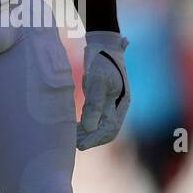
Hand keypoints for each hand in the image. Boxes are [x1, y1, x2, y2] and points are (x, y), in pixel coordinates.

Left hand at [77, 31, 129, 150]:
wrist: (102, 46)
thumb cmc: (102, 62)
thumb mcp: (98, 81)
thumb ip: (94, 104)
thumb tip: (90, 128)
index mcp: (121, 104)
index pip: (110, 129)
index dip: (96, 139)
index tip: (81, 146)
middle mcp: (117, 107)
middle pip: (105, 130)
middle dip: (91, 139)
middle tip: (74, 145)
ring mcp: (109, 104)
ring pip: (99, 126)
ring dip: (86, 134)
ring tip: (71, 140)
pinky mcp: (100, 101)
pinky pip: (94, 118)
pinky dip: (84, 125)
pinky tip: (73, 128)